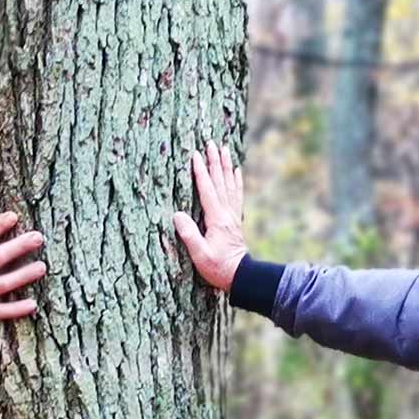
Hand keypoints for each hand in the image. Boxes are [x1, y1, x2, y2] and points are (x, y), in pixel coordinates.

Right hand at [172, 142, 246, 291]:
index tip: (195, 155)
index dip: (200, 172)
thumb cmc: (218, 267)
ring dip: (226, 166)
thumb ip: (189, 234)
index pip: (207, 190)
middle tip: (211, 143)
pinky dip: (236, 181)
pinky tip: (236, 171)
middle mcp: (226, 213)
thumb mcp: (199, 254)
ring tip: (224, 149)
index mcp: (216, 219)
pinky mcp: (235, 220)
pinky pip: (237, 195)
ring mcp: (232, 215)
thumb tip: (177, 214)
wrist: (240, 276)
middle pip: (220, 182)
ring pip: (229, 184)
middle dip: (215, 161)